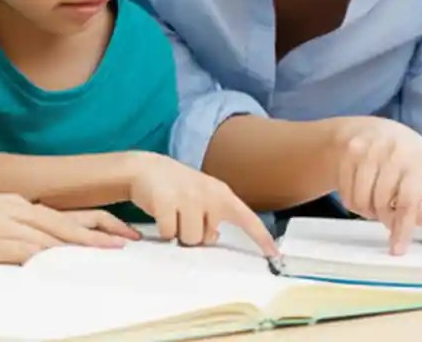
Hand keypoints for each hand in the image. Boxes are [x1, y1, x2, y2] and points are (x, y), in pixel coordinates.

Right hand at [0, 194, 137, 270]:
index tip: (120, 232)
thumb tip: (49, 247)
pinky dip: (41, 259)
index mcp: (15, 203)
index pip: (65, 212)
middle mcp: (11, 208)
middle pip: (63, 223)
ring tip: (101, 258)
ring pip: (46, 237)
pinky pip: (19, 251)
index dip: (96, 222)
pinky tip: (59, 266)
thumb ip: (20, 231)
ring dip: (75, 249)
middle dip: (96, 235)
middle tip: (124, 244)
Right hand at [127, 153, 278, 257]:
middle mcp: (208, 194)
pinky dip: (163, 230)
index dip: (261, 238)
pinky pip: (168, 233)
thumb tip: (214, 238)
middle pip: (206, 239)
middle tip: (184, 217)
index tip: (274, 255)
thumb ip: (214, 216)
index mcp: (221, 194)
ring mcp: (187, 196)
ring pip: (188, 239)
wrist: (147, 168)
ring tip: (173, 215)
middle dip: (193, 235)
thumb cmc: (179, 188)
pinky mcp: (165, 201)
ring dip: (178, 233)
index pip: (247, 218)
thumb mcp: (203, 197)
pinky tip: (161, 214)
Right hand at [332, 118, 421, 254]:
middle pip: (383, 205)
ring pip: (363, 201)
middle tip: (388, 219)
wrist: (375, 132)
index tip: (397, 249)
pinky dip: (354, 203)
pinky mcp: (352, 150)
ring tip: (378, 205)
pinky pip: (348, 193)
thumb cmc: (412, 164)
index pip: (409, 203)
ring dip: (368, 212)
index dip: (403, 228)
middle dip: (385, 219)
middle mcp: (401, 151)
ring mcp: (374, 148)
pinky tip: (364, 193)